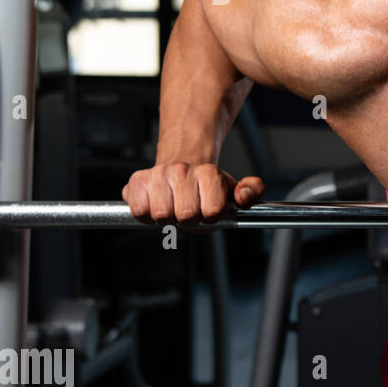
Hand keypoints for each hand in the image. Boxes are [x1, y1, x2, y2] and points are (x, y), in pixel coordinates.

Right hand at [123, 162, 264, 225]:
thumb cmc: (206, 185)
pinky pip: (139, 211)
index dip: (211, 217)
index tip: (209, 211)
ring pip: (161, 215)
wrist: (181, 166)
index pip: (212, 211)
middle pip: (185, 215)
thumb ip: (251, 191)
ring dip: (168, 218)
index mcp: (209, 173)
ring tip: (173, 208)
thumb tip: (243, 195)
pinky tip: (156, 205)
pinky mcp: (136, 181)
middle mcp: (182, 170)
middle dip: (189, 220)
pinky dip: (146, 215)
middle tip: (189, 211)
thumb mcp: (233, 188)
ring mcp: (158, 174)